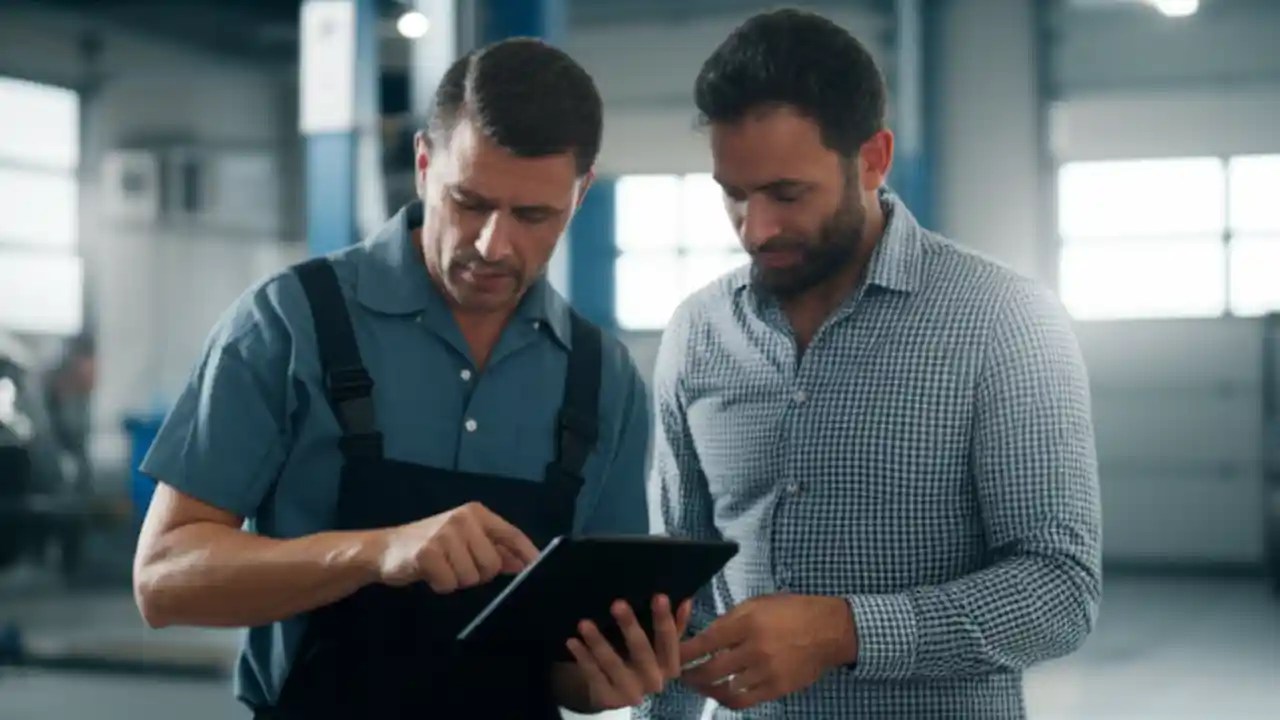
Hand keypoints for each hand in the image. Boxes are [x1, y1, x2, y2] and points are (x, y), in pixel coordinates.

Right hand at [375, 501, 540, 591]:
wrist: (384, 549)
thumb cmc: (430, 545)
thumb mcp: (464, 540)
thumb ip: (494, 548)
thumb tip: (524, 563)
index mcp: (475, 513)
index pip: (511, 534)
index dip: (527, 554)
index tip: (539, 569)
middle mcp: (462, 519)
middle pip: (492, 564)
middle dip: (478, 574)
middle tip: (456, 565)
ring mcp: (444, 535)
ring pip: (472, 577)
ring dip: (457, 580)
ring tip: (442, 568)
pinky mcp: (427, 553)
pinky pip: (449, 584)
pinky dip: (441, 586)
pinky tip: (430, 574)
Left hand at [563, 594, 693, 709]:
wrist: (616, 691)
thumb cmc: (641, 660)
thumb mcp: (660, 645)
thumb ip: (676, 625)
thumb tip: (686, 600)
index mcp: (671, 666)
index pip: (670, 640)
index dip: (664, 619)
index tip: (659, 596)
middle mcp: (654, 681)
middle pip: (642, 651)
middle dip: (629, 626)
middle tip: (617, 603)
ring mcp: (631, 693)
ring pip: (613, 664)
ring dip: (598, 642)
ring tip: (584, 623)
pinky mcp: (608, 699)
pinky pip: (593, 675)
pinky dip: (583, 657)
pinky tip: (573, 641)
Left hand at [679, 594, 856, 710]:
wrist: (829, 630)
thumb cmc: (791, 611)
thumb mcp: (758, 604)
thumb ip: (731, 620)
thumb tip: (705, 636)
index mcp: (748, 622)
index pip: (706, 642)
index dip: (684, 652)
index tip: (671, 657)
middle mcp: (755, 648)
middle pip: (710, 670)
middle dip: (691, 675)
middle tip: (682, 675)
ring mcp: (766, 671)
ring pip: (725, 688)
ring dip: (707, 689)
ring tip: (699, 685)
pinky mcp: (777, 688)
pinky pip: (744, 701)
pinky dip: (727, 700)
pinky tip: (721, 694)